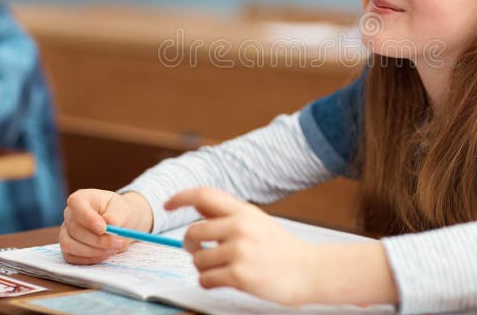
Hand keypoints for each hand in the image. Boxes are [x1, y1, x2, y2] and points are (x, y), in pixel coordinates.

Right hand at [60, 189, 152, 264]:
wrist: (120, 224)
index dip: (88, 217)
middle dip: (98, 240)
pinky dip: (89, 259)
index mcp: (81, 199)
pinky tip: (104, 254)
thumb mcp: (122, 209)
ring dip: (93, 251)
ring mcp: (66, 232)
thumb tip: (109, 224)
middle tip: (118, 242)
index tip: (104, 228)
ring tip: (113, 249)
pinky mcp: (67, 248)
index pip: (76, 203)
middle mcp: (69, 215)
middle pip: (75, 229)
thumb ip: (116, 215)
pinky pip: (71, 257)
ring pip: (69, 245)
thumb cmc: (119, 213)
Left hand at [165, 187, 319, 306]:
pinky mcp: (239, 275)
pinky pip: (205, 279)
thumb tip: (198, 207)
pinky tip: (222, 280)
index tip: (167, 204)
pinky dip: (208, 282)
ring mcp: (239, 251)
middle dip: (189, 245)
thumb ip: (228, 215)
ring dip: (202, 267)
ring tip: (219, 269)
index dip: (181, 197)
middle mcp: (240, 227)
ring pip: (197, 259)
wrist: (308, 271)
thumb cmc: (282, 248)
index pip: (204, 194)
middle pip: (193, 232)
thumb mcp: (256, 221)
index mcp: (243, 211)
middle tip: (196, 251)